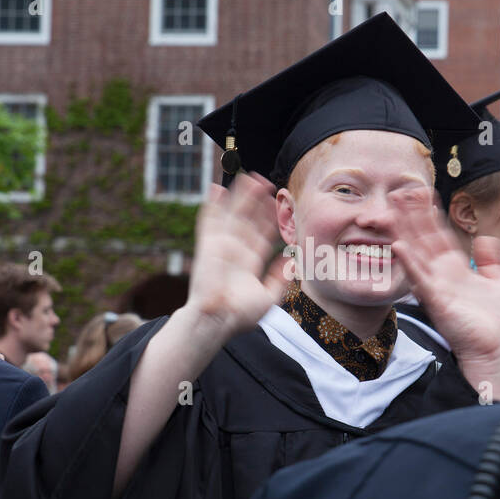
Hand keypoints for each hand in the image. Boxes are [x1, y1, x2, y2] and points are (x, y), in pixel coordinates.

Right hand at [183, 173, 289, 340]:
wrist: (217, 320)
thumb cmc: (240, 315)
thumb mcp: (270, 297)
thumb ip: (281, 277)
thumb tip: (291, 259)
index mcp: (249, 262)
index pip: (262, 234)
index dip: (270, 218)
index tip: (279, 203)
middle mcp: (236, 251)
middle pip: (248, 220)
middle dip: (257, 201)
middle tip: (267, 182)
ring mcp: (221, 246)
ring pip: (232, 215)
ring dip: (240, 197)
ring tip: (250, 178)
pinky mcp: (208, 245)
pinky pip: (209, 221)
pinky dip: (212, 205)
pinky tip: (217, 189)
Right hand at [391, 188, 499, 399]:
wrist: (494, 350)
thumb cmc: (494, 322)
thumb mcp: (498, 282)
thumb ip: (490, 259)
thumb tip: (485, 237)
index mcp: (455, 268)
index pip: (438, 235)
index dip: (430, 215)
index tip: (422, 194)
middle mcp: (441, 274)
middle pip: (422, 239)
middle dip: (411, 216)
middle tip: (399, 193)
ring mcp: (436, 287)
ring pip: (416, 254)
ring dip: (404, 232)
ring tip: (392, 212)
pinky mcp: (436, 301)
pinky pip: (420, 279)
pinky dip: (409, 263)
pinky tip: (399, 246)